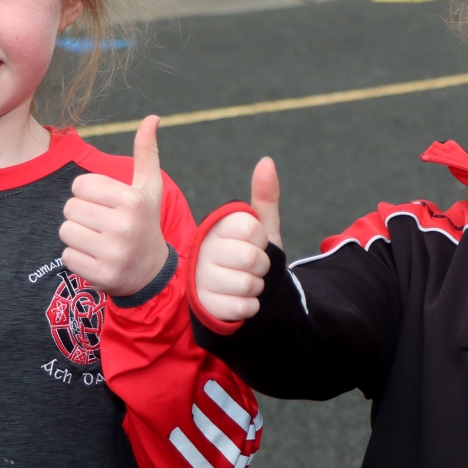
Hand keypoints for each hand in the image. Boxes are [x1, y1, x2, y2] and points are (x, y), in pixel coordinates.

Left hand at [62, 116, 171, 296]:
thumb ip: (146, 152)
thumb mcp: (148, 188)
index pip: (79, 185)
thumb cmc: (144, 222)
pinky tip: (97, 258)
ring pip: (66, 232)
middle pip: (70, 208)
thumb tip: (152, 117)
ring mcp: (114, 253)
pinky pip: (67, 257)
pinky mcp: (103, 275)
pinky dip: (77, 258)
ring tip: (99, 240)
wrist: (152, 272)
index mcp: (132, 200)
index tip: (105, 205)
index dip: (87, 194)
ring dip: (77, 236)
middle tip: (102, 225)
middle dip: (81, 215)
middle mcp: (124, 226)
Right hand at [194, 158, 282, 323]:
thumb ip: (265, 197)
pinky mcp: (204, 305)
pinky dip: (250, 306)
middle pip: (252, 258)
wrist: (237, 295)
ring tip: (243, 284)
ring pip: (248, 284)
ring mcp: (200, 278)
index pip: (251, 228)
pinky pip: (243, 307)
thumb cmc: (249, 258)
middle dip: (262, 267)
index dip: (262, 240)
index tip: (254, 244)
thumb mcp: (262, 229)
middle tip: (250, 267)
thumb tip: (267, 161)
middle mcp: (202, 248)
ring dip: (256, 288)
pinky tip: (238, 300)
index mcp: (215, 226)